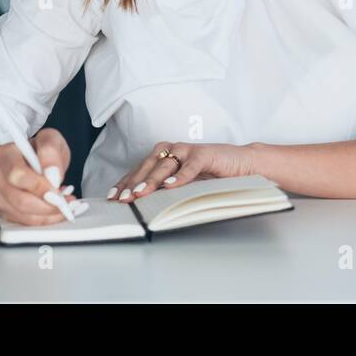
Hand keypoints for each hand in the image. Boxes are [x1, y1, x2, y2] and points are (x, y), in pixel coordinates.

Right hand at [0, 128, 78, 224]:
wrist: (14, 158)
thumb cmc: (32, 150)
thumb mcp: (49, 139)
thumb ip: (51, 151)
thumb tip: (53, 175)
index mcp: (4, 155)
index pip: (17, 175)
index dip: (40, 187)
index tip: (59, 191)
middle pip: (19, 200)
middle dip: (48, 206)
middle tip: (66, 202)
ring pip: (22, 215)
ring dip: (48, 214)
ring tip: (63, 205)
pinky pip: (22, 221)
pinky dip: (42, 218)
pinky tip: (53, 209)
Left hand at [107, 141, 254, 201]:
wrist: (243, 164)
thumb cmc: (212, 174)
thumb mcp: (185, 184)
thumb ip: (166, 189)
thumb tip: (141, 204)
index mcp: (166, 156)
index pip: (140, 169)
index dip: (125, 182)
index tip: (112, 197)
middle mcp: (174, 150)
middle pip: (148, 165)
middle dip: (133, 182)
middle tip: (123, 199)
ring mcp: (189, 151)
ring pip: (166, 164)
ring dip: (152, 180)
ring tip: (140, 193)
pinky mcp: (206, 154)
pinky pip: (191, 165)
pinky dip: (181, 176)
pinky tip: (171, 186)